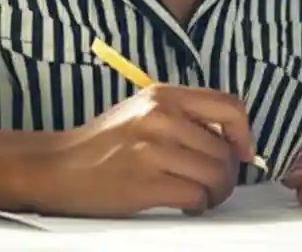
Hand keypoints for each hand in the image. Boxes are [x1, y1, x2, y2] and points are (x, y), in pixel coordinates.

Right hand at [31, 84, 255, 216]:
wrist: (57, 166)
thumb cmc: (105, 142)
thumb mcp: (144, 110)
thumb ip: (184, 115)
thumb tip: (232, 138)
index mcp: (164, 95)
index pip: (230, 107)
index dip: (245, 134)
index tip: (243, 152)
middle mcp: (161, 117)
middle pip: (225, 150)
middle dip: (228, 174)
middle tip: (216, 185)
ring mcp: (152, 150)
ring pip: (215, 175)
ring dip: (216, 193)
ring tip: (202, 197)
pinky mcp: (144, 183)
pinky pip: (195, 196)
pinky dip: (198, 206)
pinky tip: (186, 206)